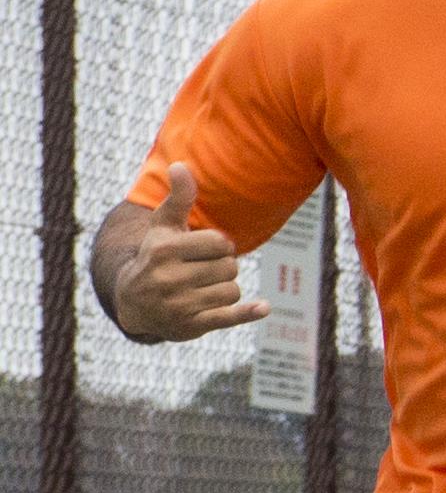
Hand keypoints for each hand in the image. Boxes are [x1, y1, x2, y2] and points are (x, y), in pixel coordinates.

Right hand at [107, 163, 265, 340]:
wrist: (134, 301)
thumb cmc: (156, 256)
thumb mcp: (164, 227)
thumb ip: (178, 198)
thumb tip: (181, 166)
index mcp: (164, 250)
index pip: (220, 243)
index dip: (219, 246)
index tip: (203, 250)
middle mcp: (168, 279)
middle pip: (229, 267)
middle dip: (222, 267)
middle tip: (201, 272)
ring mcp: (179, 305)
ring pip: (232, 290)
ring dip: (225, 288)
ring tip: (201, 288)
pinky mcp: (191, 326)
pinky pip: (229, 317)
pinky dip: (248, 313)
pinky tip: (263, 308)